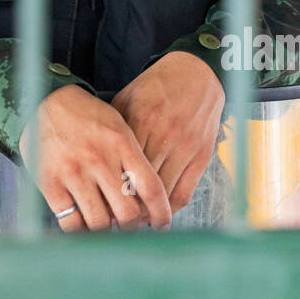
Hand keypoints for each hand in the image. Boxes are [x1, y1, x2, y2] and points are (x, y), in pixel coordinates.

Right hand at [18, 84, 171, 232]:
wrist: (48, 101)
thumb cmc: (90, 119)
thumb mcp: (119, 128)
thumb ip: (134, 161)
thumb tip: (149, 202)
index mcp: (121, 143)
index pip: (151, 188)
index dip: (161, 214)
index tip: (162, 226)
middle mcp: (99, 159)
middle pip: (127, 213)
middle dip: (132, 227)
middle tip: (129, 226)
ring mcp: (73, 172)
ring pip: (100, 223)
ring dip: (106, 231)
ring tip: (107, 226)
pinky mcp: (50, 182)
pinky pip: (71, 223)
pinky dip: (80, 230)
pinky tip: (84, 224)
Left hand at [111, 51, 224, 216]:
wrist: (197, 74)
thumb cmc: (155, 87)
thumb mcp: (127, 99)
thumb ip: (114, 129)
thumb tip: (97, 165)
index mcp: (142, 120)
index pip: (121, 167)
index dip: (109, 191)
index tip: (98, 204)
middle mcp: (164, 136)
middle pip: (141, 186)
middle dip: (126, 208)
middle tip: (113, 222)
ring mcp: (185, 148)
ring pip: (163, 195)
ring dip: (147, 214)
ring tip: (133, 224)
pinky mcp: (202, 157)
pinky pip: (184, 193)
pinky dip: (170, 209)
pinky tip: (157, 214)